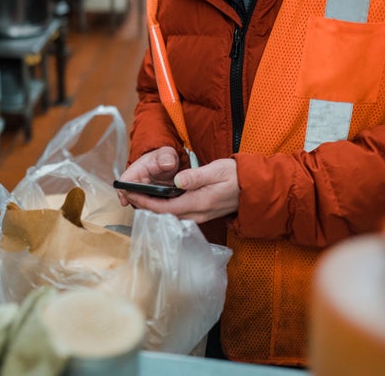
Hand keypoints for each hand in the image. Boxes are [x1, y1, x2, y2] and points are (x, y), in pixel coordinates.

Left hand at [117, 152, 239, 224]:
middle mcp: (198, 213)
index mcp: (199, 202)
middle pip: (164, 215)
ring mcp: (200, 215)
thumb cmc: (236, 176)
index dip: (146, 202)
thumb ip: (196, 177)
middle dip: (145, 205)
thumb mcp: (217, 170)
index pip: (165, 208)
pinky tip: (158, 198)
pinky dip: (164, 207)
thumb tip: (177, 180)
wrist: (254, 188)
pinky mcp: (201, 213)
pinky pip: (178, 213)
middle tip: (130, 194)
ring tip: (139, 195)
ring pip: (170, 216)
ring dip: (153, 207)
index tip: (132, 193)